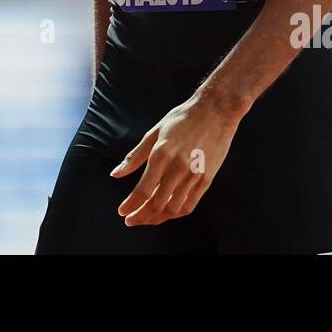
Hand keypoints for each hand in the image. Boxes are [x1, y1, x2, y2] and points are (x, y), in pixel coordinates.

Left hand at [111, 93, 241, 225]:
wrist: (216, 111)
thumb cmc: (182, 119)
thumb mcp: (155, 132)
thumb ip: (135, 156)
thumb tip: (115, 174)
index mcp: (162, 154)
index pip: (143, 190)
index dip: (131, 204)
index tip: (122, 212)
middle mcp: (178, 167)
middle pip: (157, 203)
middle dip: (141, 216)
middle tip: (131, 219)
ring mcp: (195, 175)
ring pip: (173, 208)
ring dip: (157, 218)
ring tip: (147, 218)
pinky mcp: (207, 179)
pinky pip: (190, 204)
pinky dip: (176, 213)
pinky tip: (167, 213)